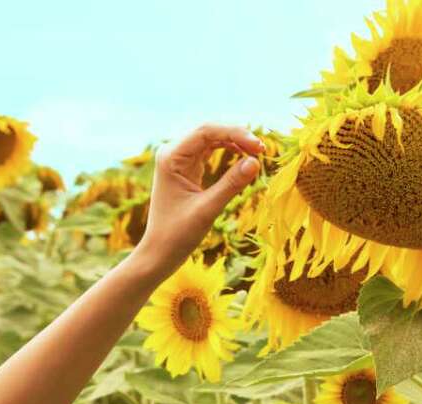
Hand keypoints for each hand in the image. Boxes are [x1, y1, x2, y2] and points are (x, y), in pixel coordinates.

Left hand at [130, 124, 264, 278]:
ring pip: (212, 140)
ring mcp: (179, 159)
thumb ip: (231, 185)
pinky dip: (228, 153)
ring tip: (257, 154)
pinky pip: (210, 152)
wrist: (159, 253)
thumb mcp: (207, 210)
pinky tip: (244, 158)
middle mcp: (173, 152)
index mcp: (171, 156)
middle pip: (210, 132)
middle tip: (262, 150)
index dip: (235, 134)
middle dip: (237, 137)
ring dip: (235, 143)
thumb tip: (256, 162)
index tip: (259, 147)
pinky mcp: (186, 168)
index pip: (206, 132)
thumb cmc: (177, 235)